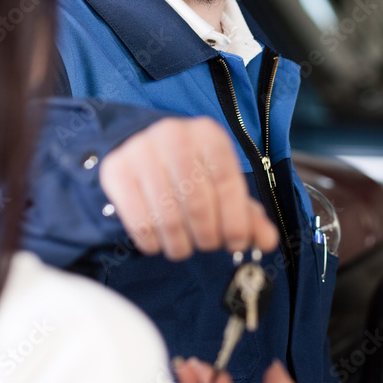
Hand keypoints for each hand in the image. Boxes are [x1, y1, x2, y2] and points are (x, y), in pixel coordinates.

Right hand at [99, 116, 279, 259]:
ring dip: (180, 244)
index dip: (236, 220)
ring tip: (183, 247)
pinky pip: (139, 220)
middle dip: (207, 235)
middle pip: (198, 203)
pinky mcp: (115, 170)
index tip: (236, 243)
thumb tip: (267, 241)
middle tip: (207, 245)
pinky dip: (152, 242)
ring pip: (168, 216)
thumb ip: (247, 214)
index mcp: (207, 134)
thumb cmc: (190, 174)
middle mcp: (173, 135)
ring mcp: (140, 150)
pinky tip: (158, 242)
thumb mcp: (220, 186)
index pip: (228, 183)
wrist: (140, 153)